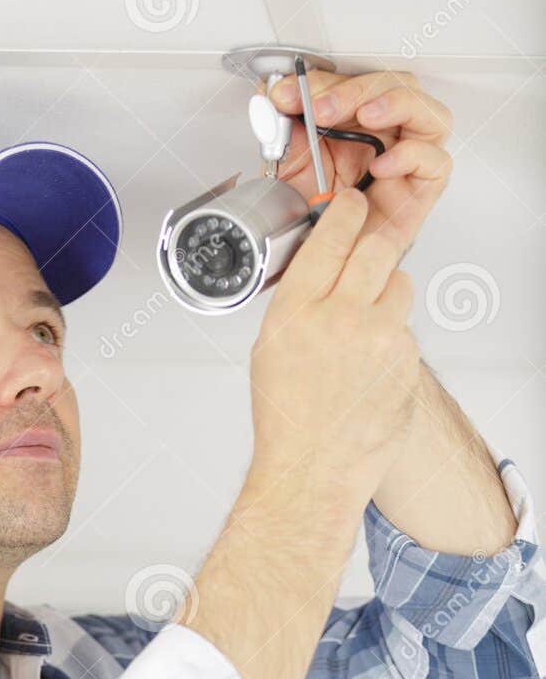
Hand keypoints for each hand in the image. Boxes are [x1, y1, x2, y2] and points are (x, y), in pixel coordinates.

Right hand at [249, 188, 420, 508]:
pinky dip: (393, 341)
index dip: (346, 213)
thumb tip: (323, 269)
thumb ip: (300, 304)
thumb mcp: (270, 350)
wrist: (313, 472)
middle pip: (377, 248)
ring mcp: (381, 340)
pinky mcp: (407, 362)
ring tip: (363, 330)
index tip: (351, 206)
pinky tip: (370, 369)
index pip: (332, 236)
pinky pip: (407, 330)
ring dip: (387, 295)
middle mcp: (342, 319)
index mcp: (298, 312)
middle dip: (374, 244)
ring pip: (400, 286)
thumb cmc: (287, 420)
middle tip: (369, 247)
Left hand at [262, 68, 452, 258]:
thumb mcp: (290, 161)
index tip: (289, 95)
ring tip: (365, 115)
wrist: (319, 259)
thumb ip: (283, 125)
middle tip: (322, 107)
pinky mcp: (423, 188)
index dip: (324, 81)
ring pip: (429, 112)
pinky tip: (382, 165)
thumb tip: (273, 93)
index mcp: (357, 119)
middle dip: (356, 90)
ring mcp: (409, 158)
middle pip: (396, 85)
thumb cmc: (313, 211)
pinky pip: (436, 162)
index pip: (355, 80)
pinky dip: (412, 156)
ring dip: (396, 103)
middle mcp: (388, 134)